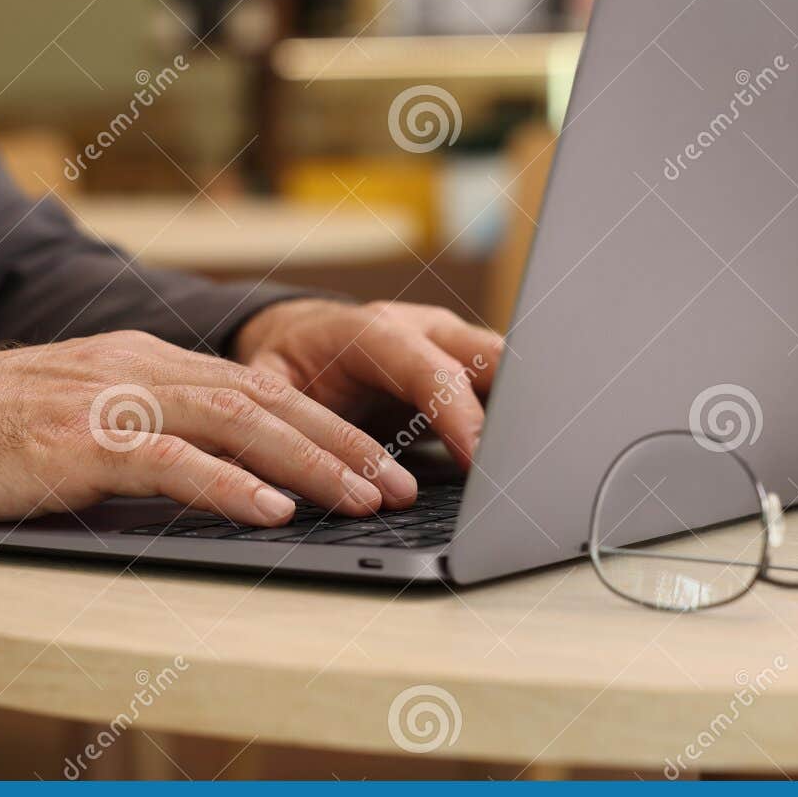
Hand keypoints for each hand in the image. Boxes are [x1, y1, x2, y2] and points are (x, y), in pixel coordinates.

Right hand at [0, 331, 417, 526]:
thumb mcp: (74, 423)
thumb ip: (142, 437)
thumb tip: (213, 480)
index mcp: (138, 359)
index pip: (253, 387)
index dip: (324, 423)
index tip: (376, 459)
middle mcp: (133, 365)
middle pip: (262, 397)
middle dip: (340, 442)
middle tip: (399, 482)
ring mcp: (105, 396)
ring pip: (234, 420)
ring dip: (309, 462)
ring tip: (363, 497)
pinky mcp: (73, 437)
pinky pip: (169, 458)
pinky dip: (229, 483)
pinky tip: (273, 509)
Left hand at [232, 299, 502, 469]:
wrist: (302, 337)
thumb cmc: (288, 363)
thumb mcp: (268, 386)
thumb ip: (280, 416)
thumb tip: (287, 462)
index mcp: (370, 331)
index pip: (425, 366)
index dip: (455, 411)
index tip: (476, 458)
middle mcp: (421, 328)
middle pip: (485, 356)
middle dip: (510, 406)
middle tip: (520, 465)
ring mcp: (452, 344)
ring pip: (506, 369)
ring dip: (520, 414)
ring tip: (529, 467)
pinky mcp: (468, 366)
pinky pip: (503, 389)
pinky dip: (514, 421)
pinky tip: (519, 461)